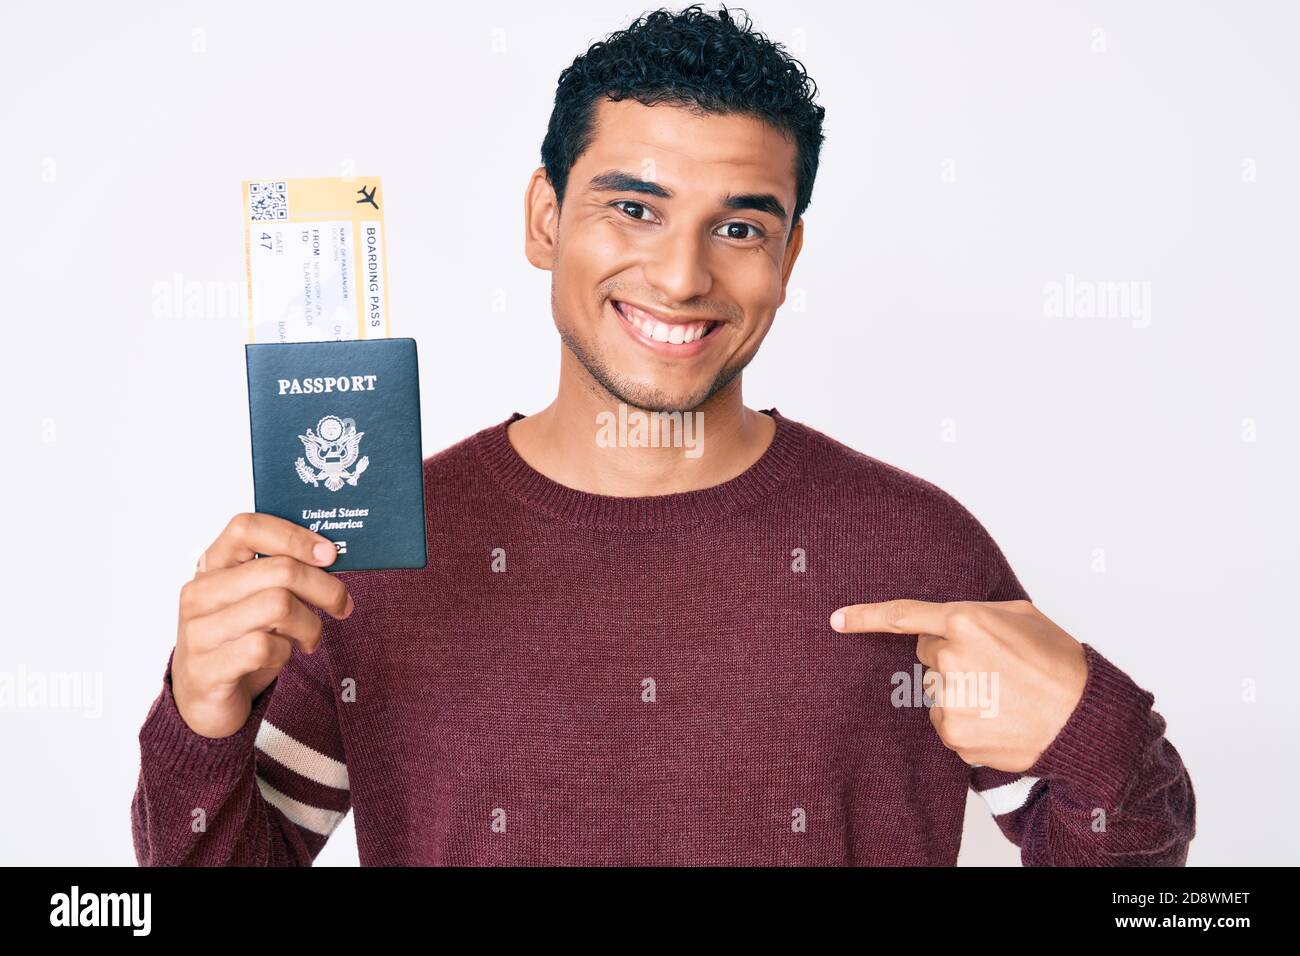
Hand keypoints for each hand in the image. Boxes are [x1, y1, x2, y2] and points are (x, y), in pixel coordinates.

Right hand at [171, 513, 353, 738]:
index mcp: (212, 566)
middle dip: (325, 588)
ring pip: (279, 606)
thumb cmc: (239, 640)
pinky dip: (287, 652)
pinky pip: (265, 647)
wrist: (203, 699)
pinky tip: (283, 657)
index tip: (329, 554)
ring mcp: (198, 632)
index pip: (247, 527)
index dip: (295, 536)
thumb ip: (281, 575)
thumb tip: (330, 557)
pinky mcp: (206, 669)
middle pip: (280, 570)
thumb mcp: (257, 600)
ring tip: (310, 638)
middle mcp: (200, 593)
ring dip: (310, 624)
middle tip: (342, 605)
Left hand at [830, 599, 1087, 772]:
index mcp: (965, 621)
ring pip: (936, 688)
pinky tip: (997, 718)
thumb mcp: (1021, 615)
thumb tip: (947, 619)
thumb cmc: (1059, 664)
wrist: (1084, 720)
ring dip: (959, 690)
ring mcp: (949, 700)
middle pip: (928, 654)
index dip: (864, 617)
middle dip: (951, 656)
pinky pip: (946, 721)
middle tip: (994, 667)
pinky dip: (966, 720)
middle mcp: (950, 659)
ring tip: (1002, 695)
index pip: (901, 616)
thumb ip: (976, 611)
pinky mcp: (954, 735)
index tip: (837, 619)